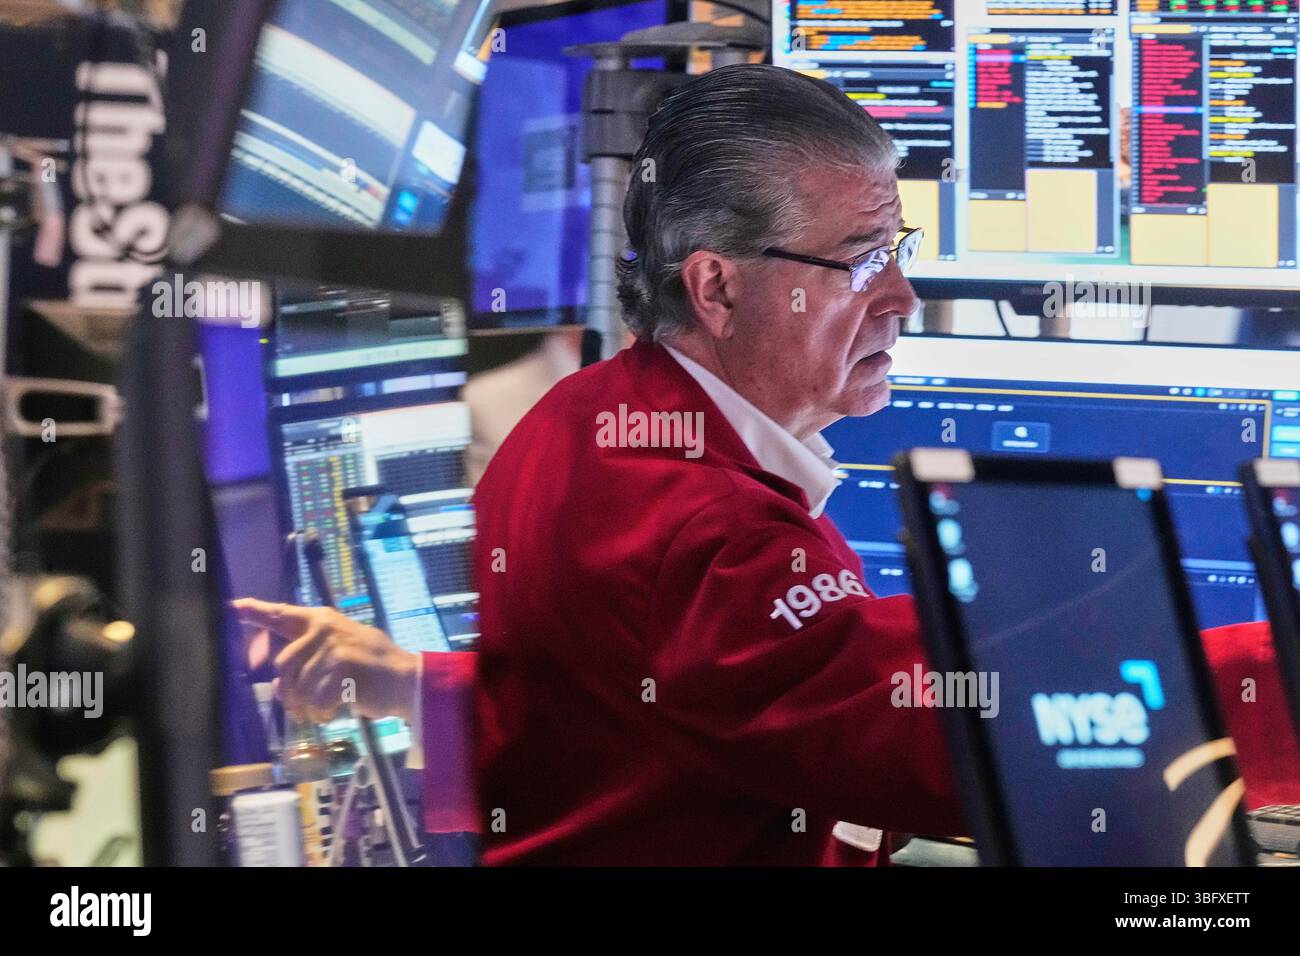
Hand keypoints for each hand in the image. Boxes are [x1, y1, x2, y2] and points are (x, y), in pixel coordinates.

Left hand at [232, 598, 419, 723]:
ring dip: (308, 707)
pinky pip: (315, 700)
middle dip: (290, 694)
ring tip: (326, 709)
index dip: (256, 612)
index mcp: (323, 620)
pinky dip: (322, 712)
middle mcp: (325, 629)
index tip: (233, 608)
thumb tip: (280, 686)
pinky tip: (337, 710)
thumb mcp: (342, 651)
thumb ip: (309, 661)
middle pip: (283, 666)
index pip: (283, 615)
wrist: (407, 680)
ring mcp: (333, 647)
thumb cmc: (374, 668)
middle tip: (305, 708)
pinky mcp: (341, 668)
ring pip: (298, 687)